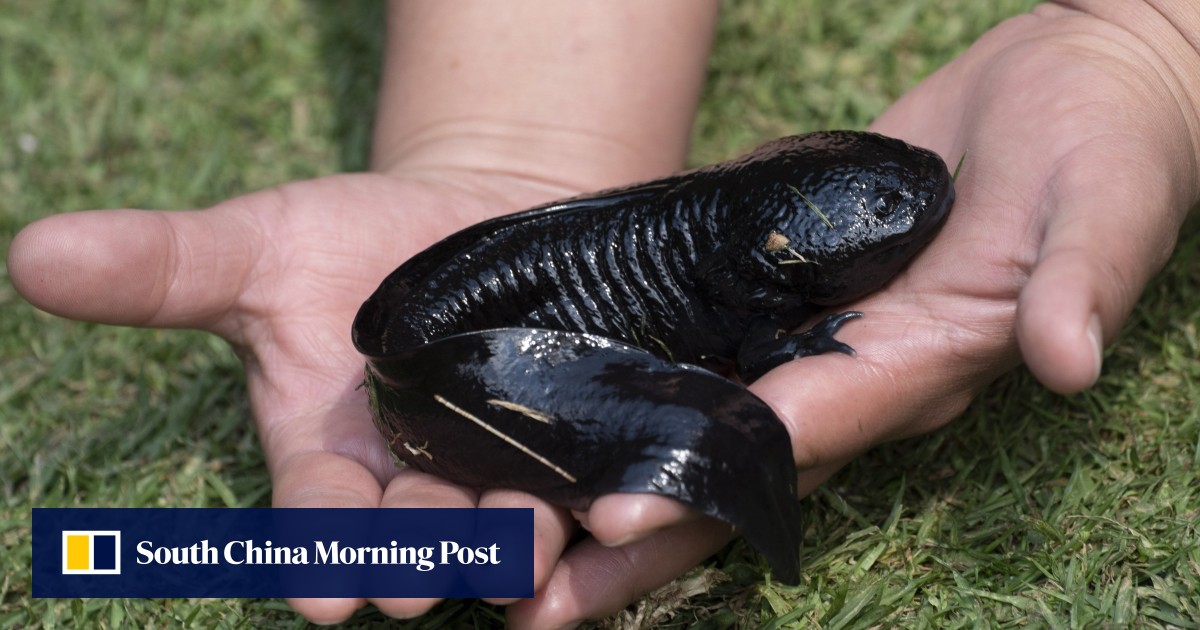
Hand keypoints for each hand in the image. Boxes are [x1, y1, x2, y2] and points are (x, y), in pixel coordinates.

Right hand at [7, 169, 601, 621]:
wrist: (480, 209)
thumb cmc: (357, 238)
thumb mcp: (261, 246)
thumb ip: (164, 269)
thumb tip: (32, 251)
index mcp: (333, 465)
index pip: (320, 523)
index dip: (323, 549)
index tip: (327, 585)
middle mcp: (417, 486)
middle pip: (423, 542)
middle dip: (431, 556)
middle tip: (444, 565)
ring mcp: (504, 472)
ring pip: (512, 531)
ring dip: (518, 544)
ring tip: (529, 542)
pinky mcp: (582, 446)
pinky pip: (593, 491)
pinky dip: (603, 508)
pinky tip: (616, 512)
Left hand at [507, 4, 1199, 626]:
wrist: (1075, 89)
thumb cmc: (1105, 143)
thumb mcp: (1101, 204)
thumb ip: (1080, 280)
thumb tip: (1065, 358)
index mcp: (921, 362)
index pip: (803, 435)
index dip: (711, 477)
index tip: (616, 517)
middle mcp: (858, 370)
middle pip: (732, 467)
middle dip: (641, 530)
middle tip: (530, 591)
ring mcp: (818, 334)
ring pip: (704, 424)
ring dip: (618, 475)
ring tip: (521, 523)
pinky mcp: (789, 289)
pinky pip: (710, 352)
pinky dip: (643, 390)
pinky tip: (567, 408)